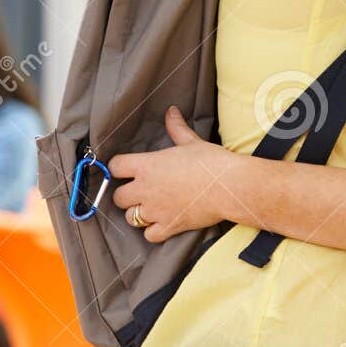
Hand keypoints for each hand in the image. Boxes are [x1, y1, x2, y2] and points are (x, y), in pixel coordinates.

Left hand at [109, 109, 234, 242]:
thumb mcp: (191, 142)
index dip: (118, 168)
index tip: (126, 169)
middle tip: (139, 191)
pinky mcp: (168, 226)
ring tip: (149, 208)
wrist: (229, 186)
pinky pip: (149, 235)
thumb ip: (176, 127)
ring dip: (137, 214)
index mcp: (147, 165)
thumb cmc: (211, 162)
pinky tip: (162, 223)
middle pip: (118, 197)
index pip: (115, 167)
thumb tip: (171, 111)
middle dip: (126, 194)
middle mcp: (145, 189)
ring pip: (130, 218)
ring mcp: (155, 211)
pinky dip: (153, 231)